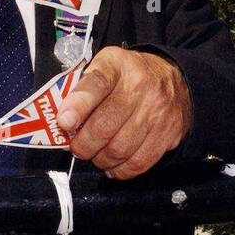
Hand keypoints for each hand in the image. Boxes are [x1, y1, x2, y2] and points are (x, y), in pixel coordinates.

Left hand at [57, 46, 192, 179]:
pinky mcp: (169, 132)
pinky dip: (121, 169)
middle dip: (82, 144)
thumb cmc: (128, 75)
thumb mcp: (103, 66)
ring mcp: (157, 110)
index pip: (95, 84)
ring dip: (100, 159)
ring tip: (95, 154)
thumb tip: (63, 122)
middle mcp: (140, 86)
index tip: (64, 122)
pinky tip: (113, 164)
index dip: (77, 106)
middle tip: (77, 147)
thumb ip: (81, 89)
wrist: (171, 75)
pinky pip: (139, 162)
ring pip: (119, 149)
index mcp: (117, 65)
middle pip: (104, 126)